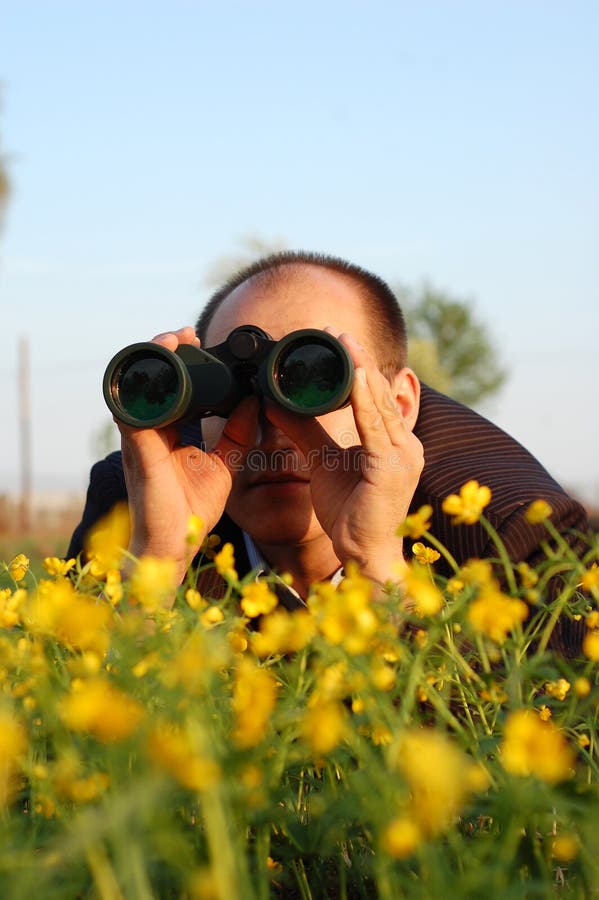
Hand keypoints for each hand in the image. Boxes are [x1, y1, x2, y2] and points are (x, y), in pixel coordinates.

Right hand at [116, 326, 257, 580]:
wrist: (173, 548)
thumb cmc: (190, 511)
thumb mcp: (224, 464)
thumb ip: (238, 434)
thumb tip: (254, 400)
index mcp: (169, 433)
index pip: (174, 388)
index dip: (183, 362)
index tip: (198, 340)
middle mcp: (150, 432)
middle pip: (153, 381)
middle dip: (165, 352)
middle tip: (185, 333)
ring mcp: (140, 440)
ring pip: (139, 389)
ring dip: (153, 362)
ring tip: (172, 340)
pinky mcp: (139, 452)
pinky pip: (134, 415)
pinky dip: (144, 392)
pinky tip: (159, 372)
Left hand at [263, 332, 423, 583]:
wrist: (363, 554)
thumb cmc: (350, 512)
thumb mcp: (323, 461)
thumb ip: (305, 430)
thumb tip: (276, 402)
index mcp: (393, 441)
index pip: (373, 396)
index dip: (357, 366)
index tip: (338, 339)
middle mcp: (405, 443)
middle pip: (378, 393)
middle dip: (358, 360)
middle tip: (338, 331)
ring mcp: (404, 454)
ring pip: (378, 404)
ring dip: (361, 370)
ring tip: (346, 343)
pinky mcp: (394, 467)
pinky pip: (375, 427)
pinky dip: (364, 400)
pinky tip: (354, 376)